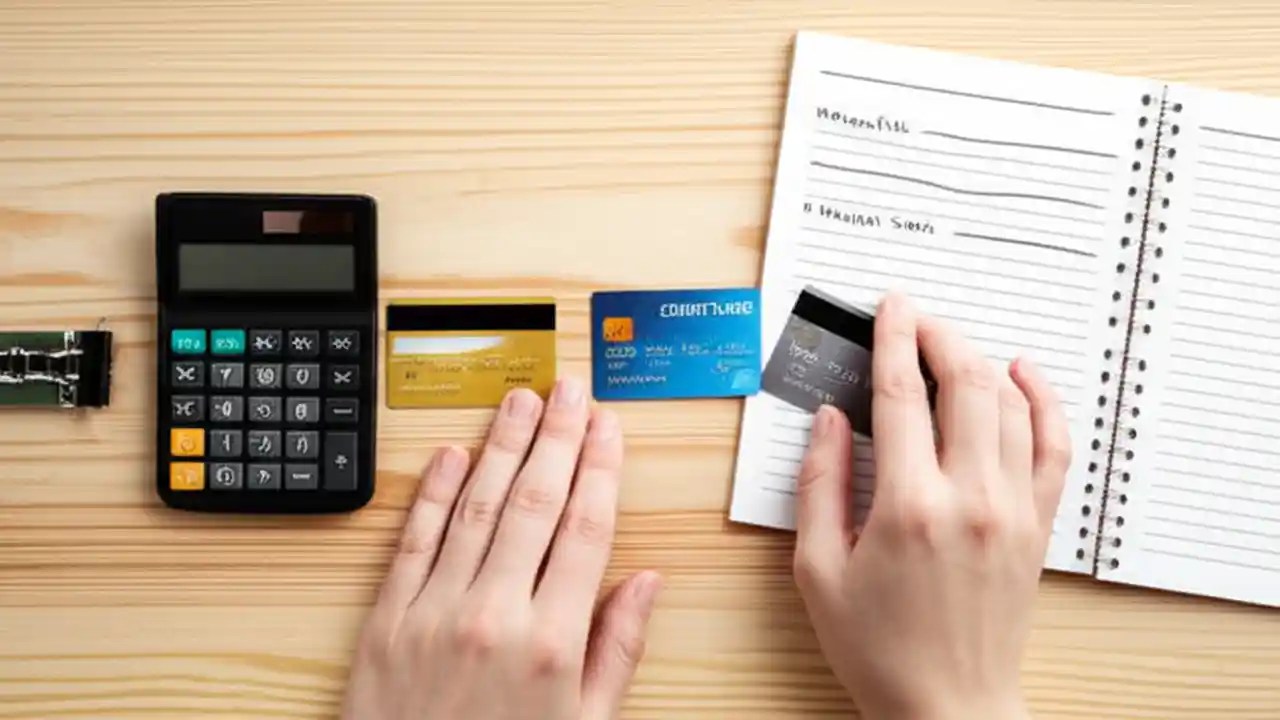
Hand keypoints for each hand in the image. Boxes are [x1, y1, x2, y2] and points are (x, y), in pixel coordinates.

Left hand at [342, 380, 661, 719]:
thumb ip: (618, 651)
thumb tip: (647, 583)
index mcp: (553, 644)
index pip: (586, 529)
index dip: (600, 468)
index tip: (608, 428)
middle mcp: (494, 616)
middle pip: (535, 502)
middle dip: (557, 437)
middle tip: (568, 390)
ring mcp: (434, 612)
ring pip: (477, 507)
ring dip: (502, 446)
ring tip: (520, 402)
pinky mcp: (386, 620)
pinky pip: (415, 540)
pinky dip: (434, 493)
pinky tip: (454, 456)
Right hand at [793, 293, 1069, 719]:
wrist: (948, 706)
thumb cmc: (878, 648)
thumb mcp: (818, 570)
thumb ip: (820, 484)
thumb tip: (829, 420)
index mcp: (907, 506)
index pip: (900, 393)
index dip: (892, 338)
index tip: (888, 307)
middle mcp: (969, 498)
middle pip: (963, 382)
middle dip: (938, 335)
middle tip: (915, 316)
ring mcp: (1012, 510)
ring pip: (1008, 404)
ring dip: (979, 360)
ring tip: (951, 345)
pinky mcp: (1036, 526)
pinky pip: (1053, 444)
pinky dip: (1043, 400)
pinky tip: (1023, 375)